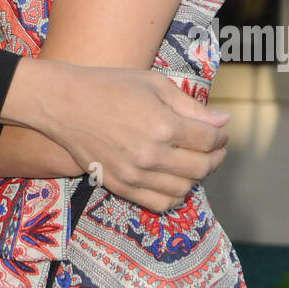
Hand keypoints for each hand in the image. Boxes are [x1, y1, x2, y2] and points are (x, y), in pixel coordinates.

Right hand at [5, 59, 228, 212]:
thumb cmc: (110, 86)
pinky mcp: (121, 187)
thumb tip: (222, 121)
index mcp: (163, 125)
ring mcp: (135, 175)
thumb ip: (190, 106)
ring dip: (196, 177)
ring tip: (192, 162)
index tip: (219, 132)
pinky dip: (175, 196)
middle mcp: (151, 155)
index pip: (209, 141)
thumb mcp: (154, 84)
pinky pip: (160, 204)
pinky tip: (174, 179)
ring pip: (184, 189)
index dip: (220, 137)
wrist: (66, 103)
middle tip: (213, 148)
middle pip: (201, 167)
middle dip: (215, 157)